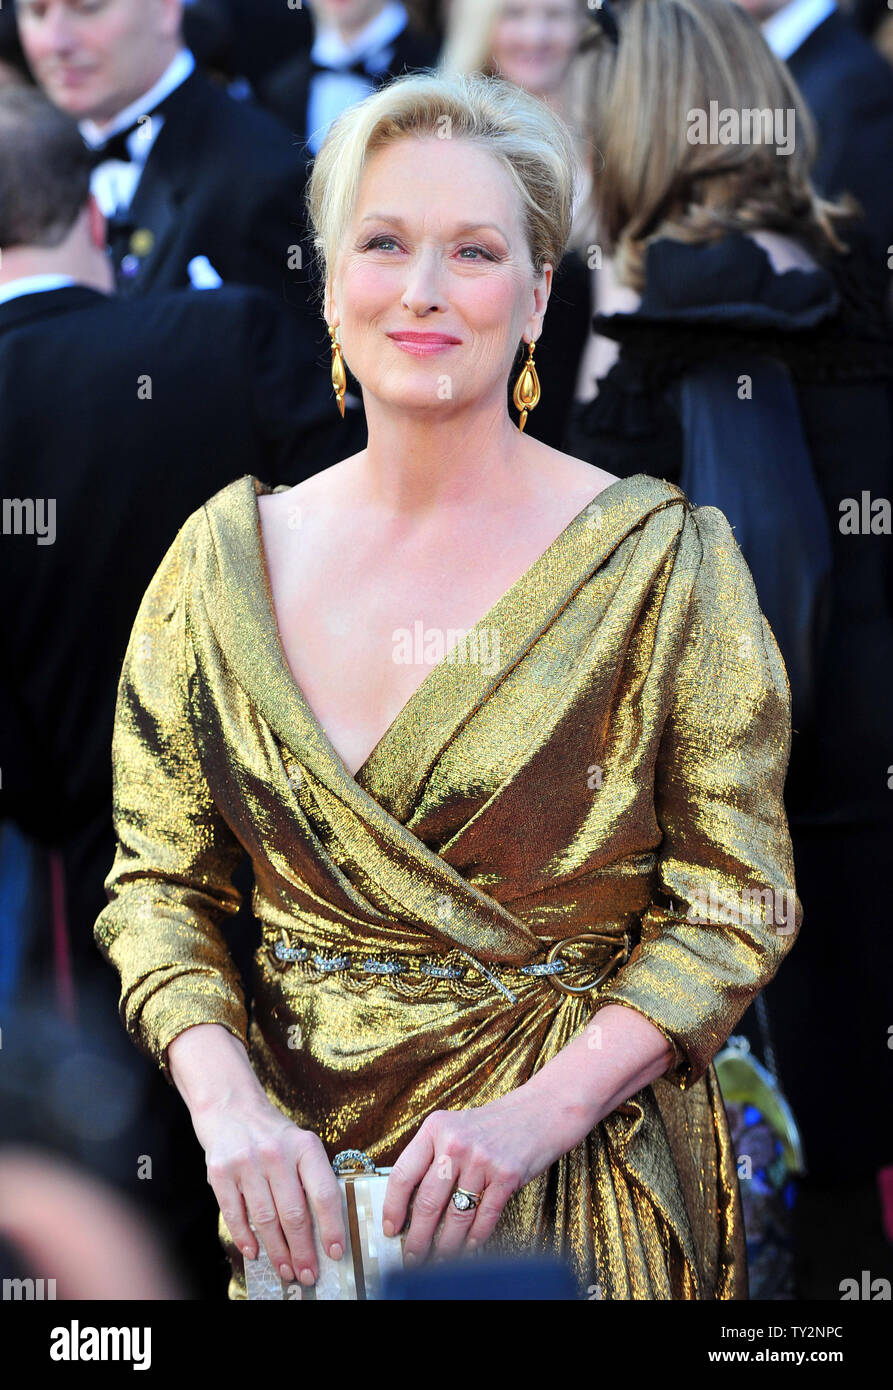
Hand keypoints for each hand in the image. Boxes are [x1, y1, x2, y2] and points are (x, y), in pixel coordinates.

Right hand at [190, 1091, 346, 1287]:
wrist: (230, 1105)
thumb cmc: (272, 1134)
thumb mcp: (299, 1145)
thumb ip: (311, 1179)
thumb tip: (323, 1230)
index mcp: (305, 1146)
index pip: (324, 1194)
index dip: (332, 1228)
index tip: (336, 1253)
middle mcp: (277, 1153)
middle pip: (294, 1213)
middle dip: (303, 1250)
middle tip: (308, 1273)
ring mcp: (246, 1162)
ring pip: (266, 1219)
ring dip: (277, 1251)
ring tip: (286, 1269)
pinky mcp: (220, 1171)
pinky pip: (235, 1214)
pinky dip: (245, 1237)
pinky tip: (254, 1252)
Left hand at [381, 1084, 591, 1267]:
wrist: (540, 1111)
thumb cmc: (494, 1124)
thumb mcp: (455, 1128)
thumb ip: (433, 1156)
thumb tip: (410, 1205)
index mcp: (435, 1128)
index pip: (403, 1174)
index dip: (393, 1207)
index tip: (391, 1228)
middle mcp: (455, 1143)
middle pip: (427, 1201)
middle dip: (418, 1237)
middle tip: (413, 1256)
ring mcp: (482, 1159)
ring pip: (456, 1215)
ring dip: (445, 1245)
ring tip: (439, 1259)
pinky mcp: (507, 1175)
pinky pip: (485, 1217)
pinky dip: (475, 1238)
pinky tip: (468, 1248)